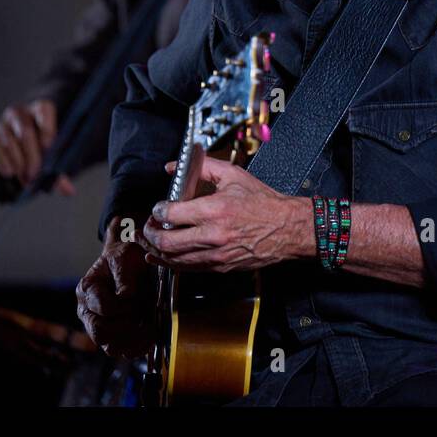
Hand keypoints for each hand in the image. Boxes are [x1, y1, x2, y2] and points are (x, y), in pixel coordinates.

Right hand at [0, 98, 73, 194]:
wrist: (27, 146)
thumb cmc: (45, 147)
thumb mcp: (55, 155)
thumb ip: (61, 171)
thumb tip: (69, 191)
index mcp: (42, 109)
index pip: (44, 109)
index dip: (47, 127)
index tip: (48, 147)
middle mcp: (21, 112)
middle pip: (26, 128)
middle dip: (31, 153)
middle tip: (35, 173)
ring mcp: (4, 123)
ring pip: (9, 139)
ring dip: (18, 160)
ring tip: (26, 177)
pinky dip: (2, 160)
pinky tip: (10, 172)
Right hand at [76, 215, 155, 357]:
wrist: (129, 263)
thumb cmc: (125, 258)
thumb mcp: (125, 256)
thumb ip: (124, 275)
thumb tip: (126, 296)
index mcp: (87, 289)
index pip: (104, 308)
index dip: (124, 307)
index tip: (138, 297)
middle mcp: (86, 311)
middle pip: (100, 332)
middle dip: (126, 327)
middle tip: (142, 316)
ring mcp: (97, 326)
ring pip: (109, 347)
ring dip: (132, 341)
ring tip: (150, 330)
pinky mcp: (110, 336)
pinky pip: (119, 352)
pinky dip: (136, 349)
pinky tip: (150, 339)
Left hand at [140, 157, 311, 272]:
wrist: (287, 228)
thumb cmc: (264, 203)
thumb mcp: (234, 176)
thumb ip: (203, 167)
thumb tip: (175, 167)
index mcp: (215, 209)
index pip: (172, 214)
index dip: (157, 210)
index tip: (158, 208)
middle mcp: (213, 235)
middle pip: (166, 240)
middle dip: (150, 233)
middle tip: (148, 226)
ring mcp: (215, 255)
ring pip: (173, 258)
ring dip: (155, 250)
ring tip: (149, 241)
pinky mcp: (219, 267)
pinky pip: (187, 269)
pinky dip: (169, 263)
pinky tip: (160, 258)